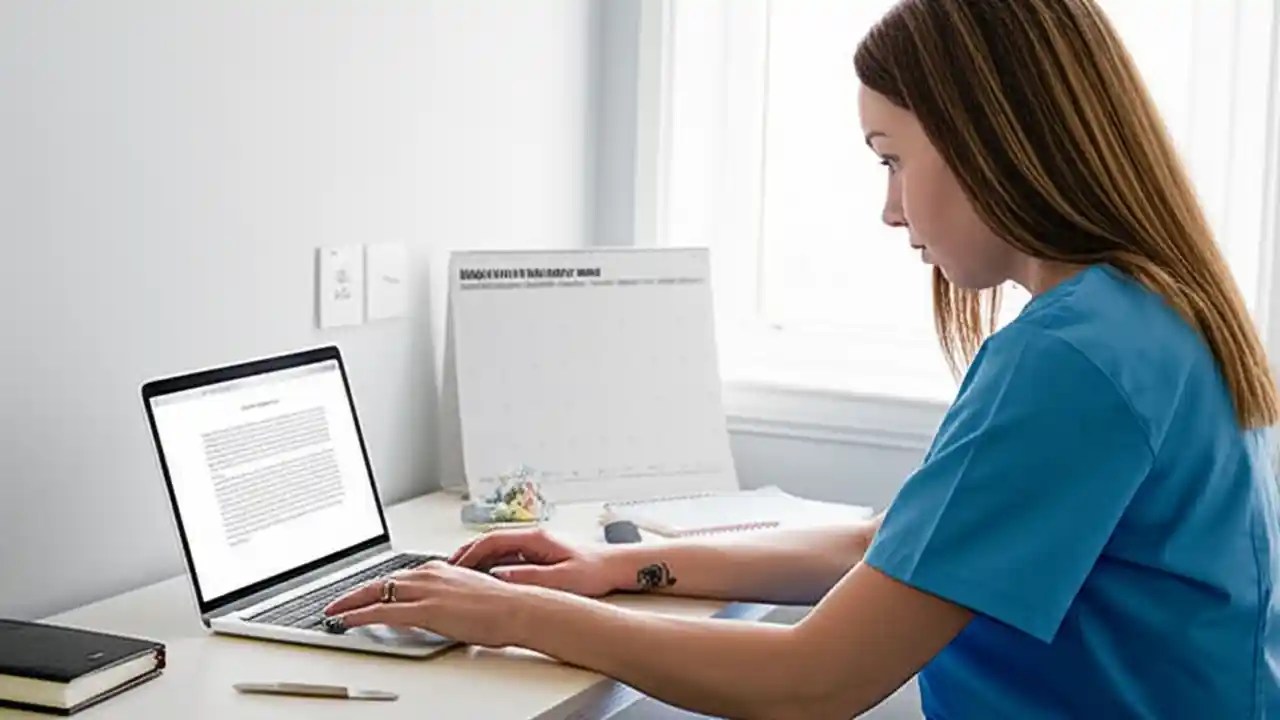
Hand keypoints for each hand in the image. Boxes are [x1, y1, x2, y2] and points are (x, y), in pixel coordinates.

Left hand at [322, 561, 532, 647]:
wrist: (518, 608)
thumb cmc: (503, 606)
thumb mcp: (470, 595)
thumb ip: (449, 598)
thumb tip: (442, 609)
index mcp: (440, 570)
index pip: (398, 575)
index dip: (376, 585)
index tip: (364, 592)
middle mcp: (429, 574)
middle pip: (381, 581)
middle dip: (355, 592)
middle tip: (336, 601)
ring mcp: (426, 590)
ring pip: (376, 592)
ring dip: (351, 602)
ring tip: (334, 612)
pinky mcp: (425, 609)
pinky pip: (383, 611)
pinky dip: (360, 615)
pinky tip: (347, 621)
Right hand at [449, 527, 617, 597]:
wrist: (615, 567)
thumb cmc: (595, 571)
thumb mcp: (562, 578)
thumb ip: (530, 578)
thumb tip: (500, 577)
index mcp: (536, 538)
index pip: (494, 539)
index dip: (471, 552)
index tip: (456, 565)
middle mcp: (533, 538)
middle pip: (491, 541)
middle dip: (468, 553)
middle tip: (448, 568)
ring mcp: (535, 545)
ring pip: (498, 549)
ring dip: (478, 559)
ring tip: (459, 574)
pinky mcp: (539, 555)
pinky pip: (508, 557)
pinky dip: (491, 565)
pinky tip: (484, 578)